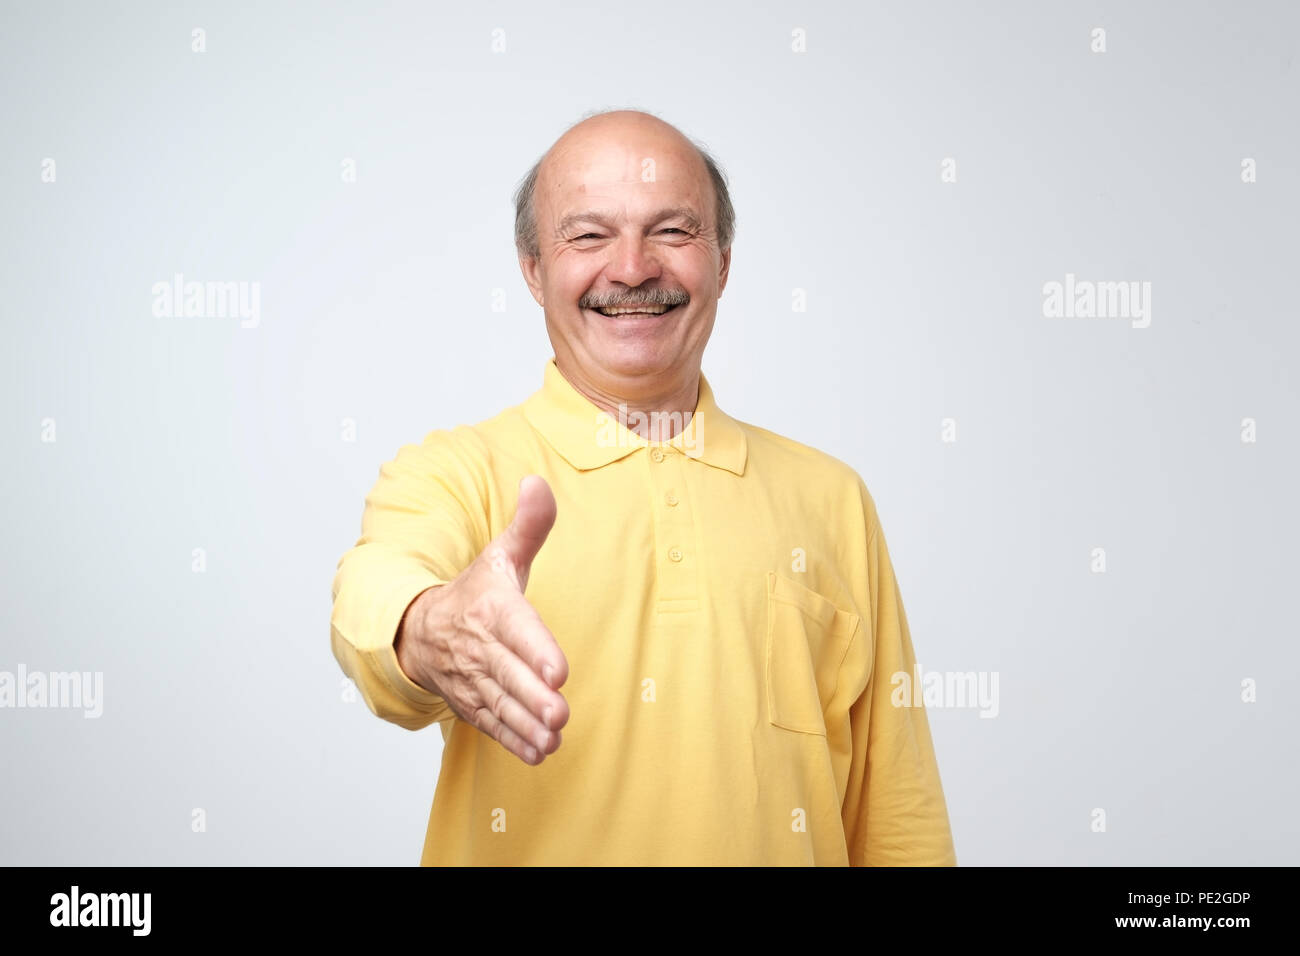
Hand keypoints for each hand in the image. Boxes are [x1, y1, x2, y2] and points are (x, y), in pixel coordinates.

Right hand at [395, 475, 568, 764]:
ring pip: (500, 703)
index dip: (535, 649)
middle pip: (507, 673)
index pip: (514, 628)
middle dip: (533, 695)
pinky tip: (538, 753)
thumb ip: (528, 526)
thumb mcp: (498, 555)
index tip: (559, 669)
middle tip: (559, 713)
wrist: (417, 630)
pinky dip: (512, 740)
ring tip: (553, 739)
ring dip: (526, 724)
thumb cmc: (472, 592)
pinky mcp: (471, 703)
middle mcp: (478, 646)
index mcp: (490, 608)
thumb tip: (539, 482)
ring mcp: (472, 679)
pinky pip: (490, 724)